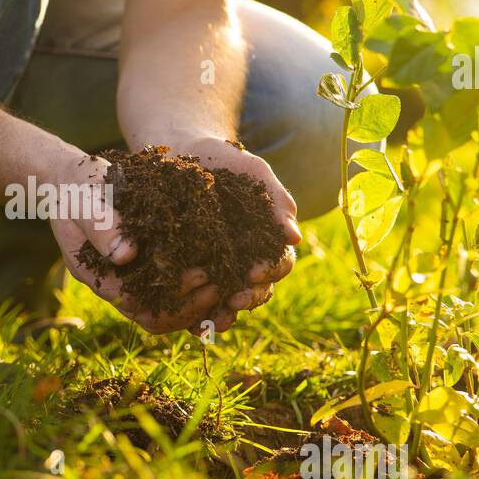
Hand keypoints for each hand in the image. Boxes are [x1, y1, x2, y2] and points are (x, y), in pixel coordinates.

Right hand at [46, 150, 224, 333]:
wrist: (74, 178)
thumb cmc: (76, 186)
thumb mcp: (83, 200)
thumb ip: (100, 225)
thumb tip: (126, 255)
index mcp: (96, 275)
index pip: (135, 303)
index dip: (170, 296)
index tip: (202, 274)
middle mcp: (114, 284)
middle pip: (153, 315)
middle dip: (189, 306)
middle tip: (220, 285)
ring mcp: (129, 277)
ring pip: (164, 309)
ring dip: (195, 305)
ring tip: (224, 285)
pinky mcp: (144, 264)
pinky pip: (171, 287)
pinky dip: (194, 288)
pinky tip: (219, 273)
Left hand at [161, 134, 300, 333]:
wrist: (183, 153)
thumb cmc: (226, 161)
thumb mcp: (253, 173)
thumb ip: (277, 201)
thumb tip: (295, 237)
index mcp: (267, 240)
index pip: (279, 263)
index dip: (271, 271)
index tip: (255, 272)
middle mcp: (247, 259)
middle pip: (258, 289)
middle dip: (250, 297)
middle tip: (236, 300)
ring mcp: (220, 268)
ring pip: (230, 300)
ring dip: (226, 314)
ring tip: (215, 320)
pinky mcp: (192, 272)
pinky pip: (199, 300)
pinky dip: (198, 316)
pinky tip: (192, 326)